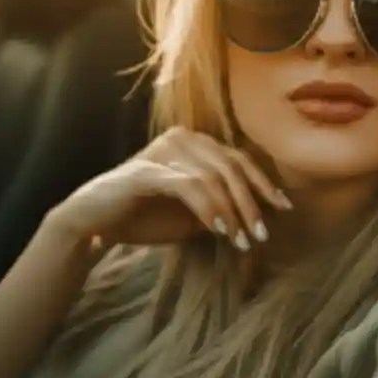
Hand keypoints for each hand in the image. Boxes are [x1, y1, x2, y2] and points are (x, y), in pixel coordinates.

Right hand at [44, 127, 291, 251]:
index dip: (263, 183)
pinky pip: (188, 186)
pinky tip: (219, 229)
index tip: (283, 208)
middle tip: (262, 234)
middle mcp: (182, 138)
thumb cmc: (144, 217)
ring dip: (232, 211)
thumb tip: (259, 217)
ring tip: (240, 239)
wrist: (94, 224)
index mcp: (194, 143)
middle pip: (231, 166)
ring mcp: (163, 151)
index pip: (239, 159)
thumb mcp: (192, 214)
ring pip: (213, 177)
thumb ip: (221, 208)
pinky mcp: (146, 170)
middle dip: (252, 202)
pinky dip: (208, 208)